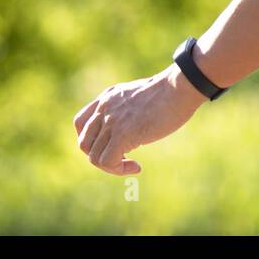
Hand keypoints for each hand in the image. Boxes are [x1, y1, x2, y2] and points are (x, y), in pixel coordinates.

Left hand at [73, 65, 206, 175]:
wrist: (178, 88)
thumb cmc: (169, 93)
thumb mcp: (139, 97)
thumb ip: (127, 109)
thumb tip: (130, 128)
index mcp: (107, 98)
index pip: (80, 123)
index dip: (91, 141)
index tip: (111, 146)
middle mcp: (104, 108)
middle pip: (84, 144)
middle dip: (101, 157)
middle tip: (123, 159)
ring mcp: (111, 121)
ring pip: (94, 157)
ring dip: (112, 167)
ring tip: (132, 165)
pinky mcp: (122, 134)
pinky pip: (108, 161)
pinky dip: (119, 169)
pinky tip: (136, 167)